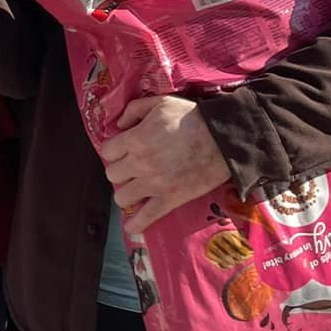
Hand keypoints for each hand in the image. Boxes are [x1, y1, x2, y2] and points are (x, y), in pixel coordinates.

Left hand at [98, 95, 232, 234]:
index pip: (107, 151)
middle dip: (119, 170)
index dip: (114, 150)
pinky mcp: (170, 199)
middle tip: (130, 168)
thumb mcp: (160, 102)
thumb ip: (134, 109)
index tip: (122, 150)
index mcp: (135, 139)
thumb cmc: (192, 118)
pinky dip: (136, 224)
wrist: (222, 139)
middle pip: (112, 174)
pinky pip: (147, 217)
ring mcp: (154, 184)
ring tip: (134, 189)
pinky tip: (131, 228)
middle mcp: (140, 163)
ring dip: (126, 193)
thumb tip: (119, 124)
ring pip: (122, 197)